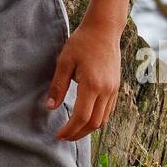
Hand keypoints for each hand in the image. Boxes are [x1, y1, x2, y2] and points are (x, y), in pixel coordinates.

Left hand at [44, 20, 121, 140]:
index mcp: (92, 85)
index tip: (58, 135)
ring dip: (88, 128)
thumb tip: (50, 107)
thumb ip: (58, 86)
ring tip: (73, 130)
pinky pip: (108, 110)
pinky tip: (86, 118)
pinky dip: (97, 119)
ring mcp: (113, 89)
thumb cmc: (82, 43)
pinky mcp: (116, 87)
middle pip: (94, 123)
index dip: (69, 130)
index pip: (81, 117)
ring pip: (103, 119)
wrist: (104, 30)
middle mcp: (106, 90)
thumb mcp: (65, 61)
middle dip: (78, 134)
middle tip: (64, 137)